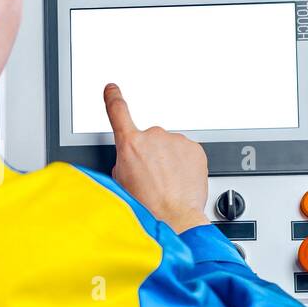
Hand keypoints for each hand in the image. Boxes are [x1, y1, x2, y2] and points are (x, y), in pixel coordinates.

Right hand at [103, 83, 209, 233]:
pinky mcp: (195, 149)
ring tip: (167, 185)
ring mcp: (176, 142)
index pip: (118, 112)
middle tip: (152, 179)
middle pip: (150, 140)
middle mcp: (154, 137)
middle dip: (151, 156)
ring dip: (168, 162)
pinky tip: (180, 182)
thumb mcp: (120, 182)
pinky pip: (186, 153)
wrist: (174, 217)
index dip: (113, 98)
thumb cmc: (147, 205)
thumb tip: (131, 158)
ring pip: (170, 148)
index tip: (112, 89)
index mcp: (130, 144)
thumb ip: (125, 160)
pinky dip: (184, 165)